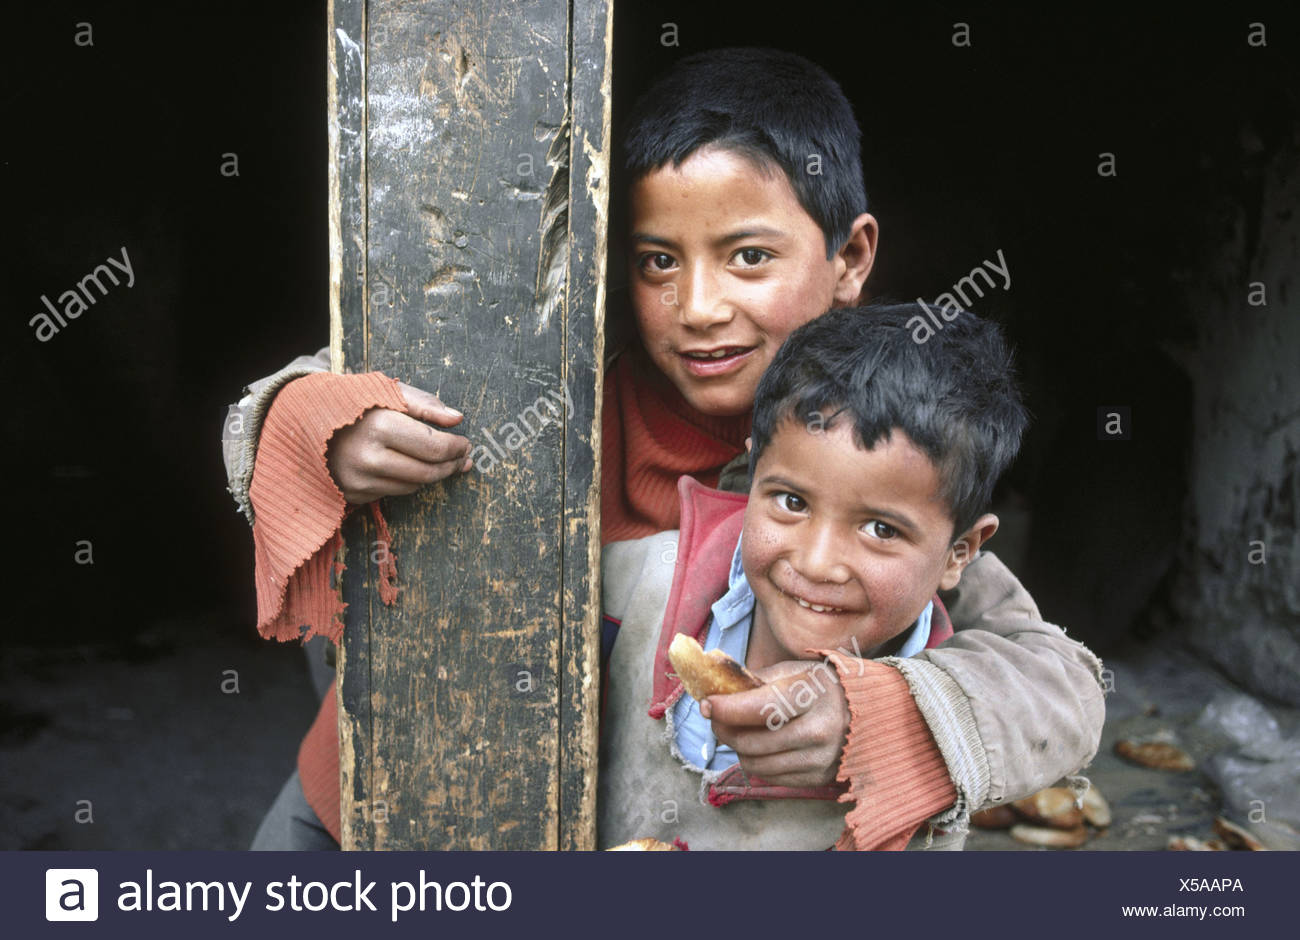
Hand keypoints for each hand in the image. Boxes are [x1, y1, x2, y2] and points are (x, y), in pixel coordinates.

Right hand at [326, 381, 472, 502]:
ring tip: (445, 463)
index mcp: (379, 427)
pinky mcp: (353, 494)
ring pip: (414, 486)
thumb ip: (424, 404)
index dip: (456, 447)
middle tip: (464, 457)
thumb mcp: (386, 391)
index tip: (466, 443)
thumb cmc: (351, 401)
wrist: (302, 421)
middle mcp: (368, 459)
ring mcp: (358, 480)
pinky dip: (408, 481)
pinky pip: (394, 492)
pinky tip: (411, 466)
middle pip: (428, 472)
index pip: (433, 448)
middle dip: (451, 465)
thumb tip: (457, 419)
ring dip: (434, 475)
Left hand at [701, 659, 850, 787]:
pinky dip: (756, 762)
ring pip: (756, 763)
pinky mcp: (819, 778)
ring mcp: (820, 759)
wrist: (869, 712)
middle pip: (752, 741)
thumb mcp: (795, 670)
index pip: (759, 708)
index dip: (726, 709)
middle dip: (723, 730)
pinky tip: (759, 746)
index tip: (706, 704)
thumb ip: (757, 680)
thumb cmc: (823, 686)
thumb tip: (717, 685)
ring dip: (737, 748)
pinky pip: (771, 777)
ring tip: (736, 732)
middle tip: (715, 718)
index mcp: (812, 695)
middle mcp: (819, 730)